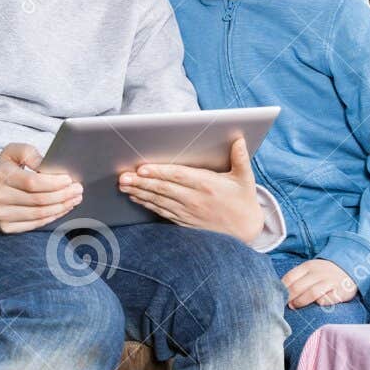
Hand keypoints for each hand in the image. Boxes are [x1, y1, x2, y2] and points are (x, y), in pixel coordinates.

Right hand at [0, 143, 82, 233]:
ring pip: (39, 214)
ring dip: (61, 207)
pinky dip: (52, 217)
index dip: (54, 183)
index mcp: (0, 175)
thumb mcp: (13, 152)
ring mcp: (0, 215)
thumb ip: (30, 153)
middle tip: (78, 190)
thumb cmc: (3, 169)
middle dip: (63, 195)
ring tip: (74, 199)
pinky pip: (35, 224)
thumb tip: (48, 165)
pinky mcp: (5, 228)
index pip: (33, 182)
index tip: (70, 180)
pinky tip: (62, 209)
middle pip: (39, 200)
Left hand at [117, 135, 262, 243]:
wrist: (245, 230)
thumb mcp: (245, 178)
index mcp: (208, 185)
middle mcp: (195, 200)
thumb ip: (241, 158)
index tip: (143, 168)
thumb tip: (238, 139)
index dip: (160, 172)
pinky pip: (161, 211)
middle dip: (142, 182)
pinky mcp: (184, 221)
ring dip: (139, 192)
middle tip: (124, 176)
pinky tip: (135, 197)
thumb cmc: (243, 200)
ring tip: (123, 185)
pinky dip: (146, 204)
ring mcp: (188, 212)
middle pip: (164, 189)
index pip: (179, 177)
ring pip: (159, 201)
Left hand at [281, 259, 357, 308]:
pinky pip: (326, 299)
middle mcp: (318, 273)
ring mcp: (329, 281)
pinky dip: (318, 303)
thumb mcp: (310, 270)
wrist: (349, 268)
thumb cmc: (324, 273)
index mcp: (308, 266)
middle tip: (286, 304)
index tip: (278, 296)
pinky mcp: (339, 291)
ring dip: (300, 302)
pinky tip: (314, 305)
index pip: (290, 277)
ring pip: (311, 293)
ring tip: (295, 307)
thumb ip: (297, 278)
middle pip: (298, 287)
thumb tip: (280, 292)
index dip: (282, 289)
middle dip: (289, 298)